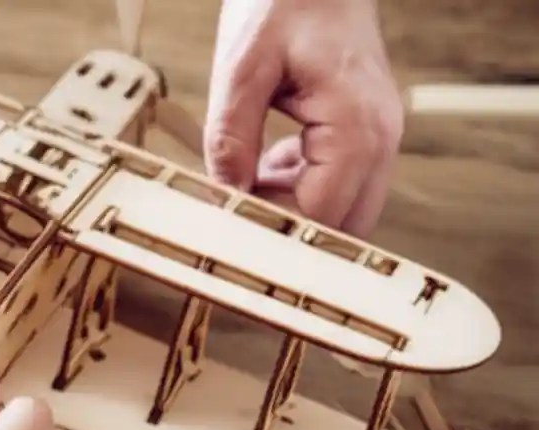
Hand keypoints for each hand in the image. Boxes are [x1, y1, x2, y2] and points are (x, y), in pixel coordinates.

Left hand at [204, 0, 404, 236]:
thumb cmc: (282, 4)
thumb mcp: (241, 70)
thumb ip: (231, 137)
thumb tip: (223, 197)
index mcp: (358, 126)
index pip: (321, 217)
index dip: (273, 233)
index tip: (227, 232)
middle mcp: (380, 139)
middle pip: (342, 229)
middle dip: (287, 231)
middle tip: (232, 213)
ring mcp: (379, 138)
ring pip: (343, 213)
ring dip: (292, 209)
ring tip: (247, 174)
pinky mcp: (364, 134)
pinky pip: (338, 187)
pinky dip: (299, 189)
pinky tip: (265, 161)